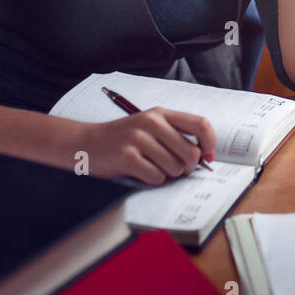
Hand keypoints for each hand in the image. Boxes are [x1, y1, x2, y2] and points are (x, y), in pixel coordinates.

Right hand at [80, 108, 216, 183]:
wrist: (85, 143)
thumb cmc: (123, 139)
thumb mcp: (149, 127)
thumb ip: (176, 136)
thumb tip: (206, 156)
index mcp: (160, 113)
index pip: (200, 124)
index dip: (210, 143)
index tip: (207, 156)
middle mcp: (152, 122)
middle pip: (191, 152)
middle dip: (187, 167)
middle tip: (176, 169)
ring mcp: (139, 139)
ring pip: (175, 168)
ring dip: (168, 174)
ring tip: (152, 167)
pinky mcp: (128, 157)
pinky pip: (157, 178)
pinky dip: (152, 181)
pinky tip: (140, 172)